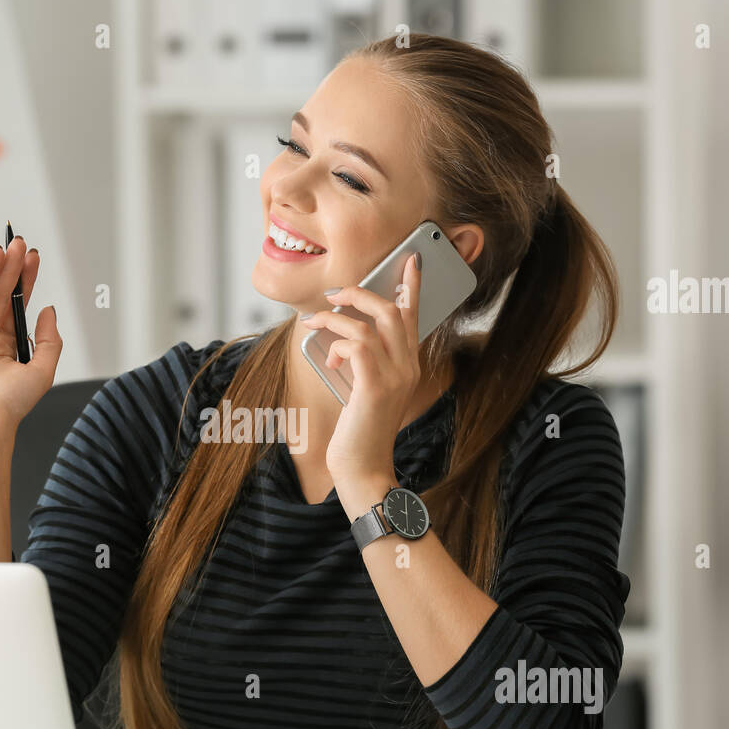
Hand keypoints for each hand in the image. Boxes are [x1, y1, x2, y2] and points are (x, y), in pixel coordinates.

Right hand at [0, 237, 61, 434]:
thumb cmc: (11, 405)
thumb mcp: (43, 369)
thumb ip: (49, 340)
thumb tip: (48, 309)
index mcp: (3, 342)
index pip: (15, 303)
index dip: (24, 280)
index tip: (34, 258)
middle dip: (7, 269)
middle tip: (19, 244)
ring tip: (2, 253)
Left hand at [300, 252, 421, 499]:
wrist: (363, 468)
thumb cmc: (359, 431)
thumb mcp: (365, 390)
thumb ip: (363, 363)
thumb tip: (341, 339)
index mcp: (408, 366)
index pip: (414, 317)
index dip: (412, 286)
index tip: (409, 260)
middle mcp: (408, 368)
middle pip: (393, 311)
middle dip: (361, 294)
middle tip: (335, 293)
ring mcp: (395, 378)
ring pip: (370, 325)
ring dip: (336, 318)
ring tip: (314, 323)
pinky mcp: (374, 388)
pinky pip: (357, 347)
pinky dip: (337, 345)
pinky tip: (330, 359)